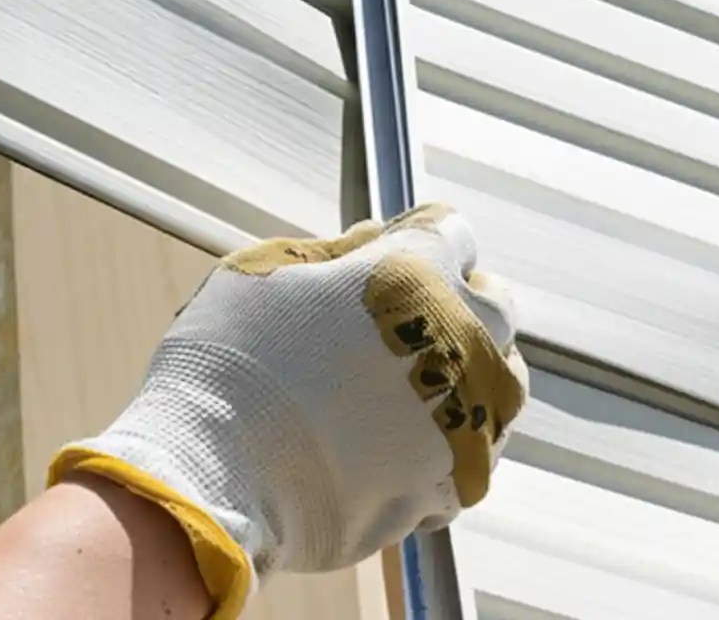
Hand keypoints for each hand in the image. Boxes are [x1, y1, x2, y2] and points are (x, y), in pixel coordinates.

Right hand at [50, 203, 528, 617]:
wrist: (216, 476)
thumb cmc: (229, 360)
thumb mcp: (265, 270)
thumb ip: (336, 250)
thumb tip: (374, 240)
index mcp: (420, 273)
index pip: (451, 233)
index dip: (416, 241)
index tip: (389, 260)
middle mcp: (466, 341)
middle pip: (494, 305)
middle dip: (457, 303)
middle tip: (402, 322)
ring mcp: (470, 420)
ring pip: (502, 382)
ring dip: (468, 373)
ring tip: (409, 386)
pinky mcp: (456, 485)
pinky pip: (474, 451)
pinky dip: (449, 441)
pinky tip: (401, 443)